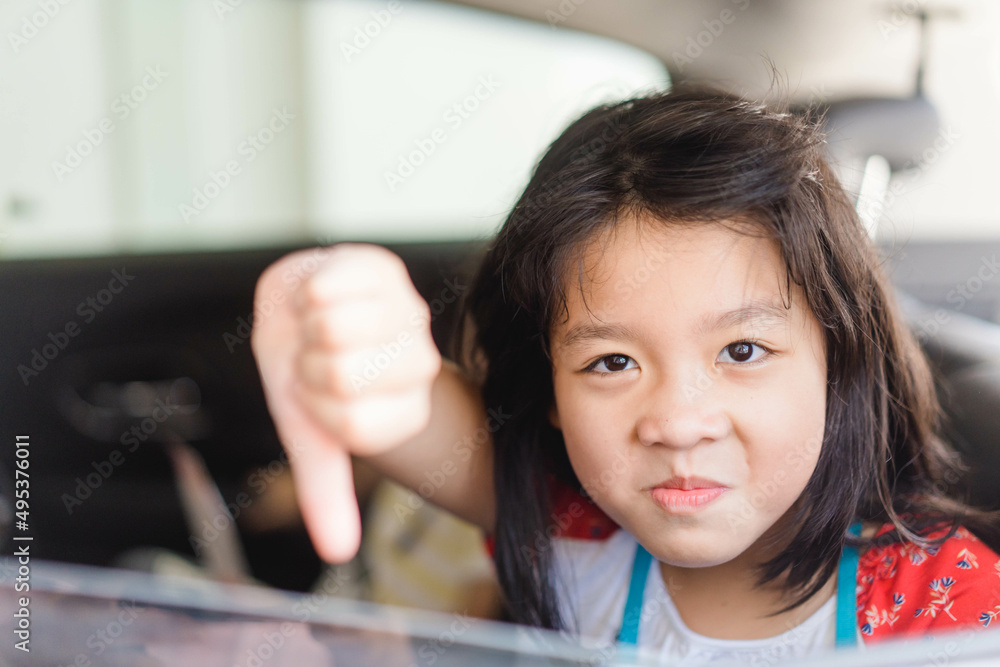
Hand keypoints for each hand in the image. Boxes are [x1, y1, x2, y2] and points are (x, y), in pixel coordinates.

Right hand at [251, 244, 440, 561]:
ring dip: (307, 330)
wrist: (303, 310)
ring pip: (337, 330)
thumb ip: (324, 490)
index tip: (317, 396)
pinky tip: (321, 294)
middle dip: (307, 368)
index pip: (351, 428)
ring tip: (318, 327)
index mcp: (405, 412)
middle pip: (342, 377)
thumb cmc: (306, 373)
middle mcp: (418, 366)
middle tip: (316, 359)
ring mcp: (408, 315)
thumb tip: (338, 553)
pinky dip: (307, 292)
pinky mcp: (387, 270)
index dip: (315, 408)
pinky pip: (330, 287)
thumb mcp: (309, 434)